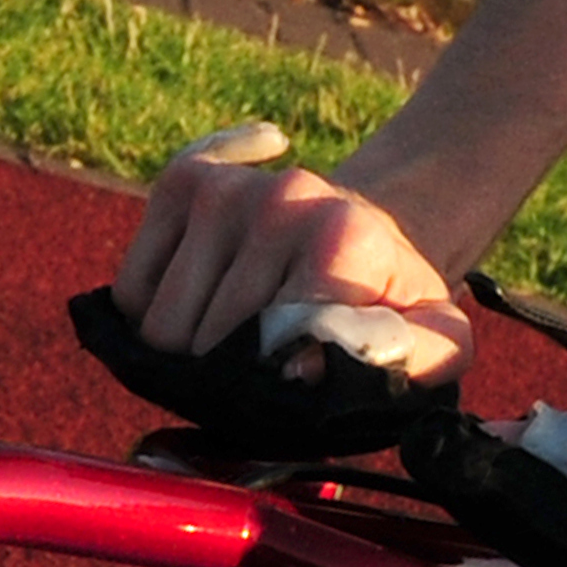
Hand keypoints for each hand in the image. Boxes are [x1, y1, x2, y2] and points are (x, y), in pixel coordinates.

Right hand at [115, 127, 472, 384]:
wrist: (364, 234)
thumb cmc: (389, 305)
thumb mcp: (436, 342)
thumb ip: (410, 364)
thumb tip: (308, 370)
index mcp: (343, 236)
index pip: (265, 344)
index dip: (269, 384)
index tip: (294, 382)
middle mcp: (282, 197)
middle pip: (202, 341)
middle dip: (226, 376)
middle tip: (263, 368)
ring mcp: (228, 188)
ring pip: (155, 322)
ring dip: (186, 353)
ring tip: (235, 342)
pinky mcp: (184, 182)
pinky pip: (130, 285)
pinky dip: (149, 310)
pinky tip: (198, 302)